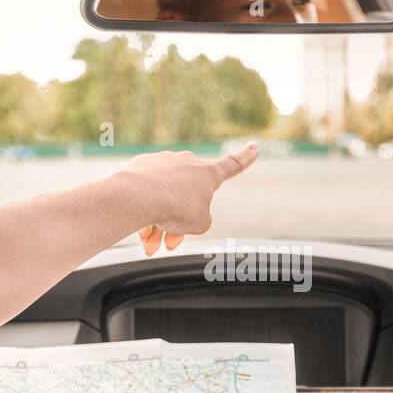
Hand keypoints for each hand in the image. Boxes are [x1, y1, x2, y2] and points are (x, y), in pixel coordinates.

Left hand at [117, 144, 257, 255]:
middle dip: (179, 222)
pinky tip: (137, 225)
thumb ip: (198, 219)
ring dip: (159, 224)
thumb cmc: (175, 208)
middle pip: (187, 198)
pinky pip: (146, 192)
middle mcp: (186, 163)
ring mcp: (162, 162)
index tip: (254, 146)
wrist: (140, 197)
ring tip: (150, 245)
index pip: (232, 165)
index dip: (245, 158)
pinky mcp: (140, 166)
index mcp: (208, 174)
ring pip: (164, 198)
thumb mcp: (200, 224)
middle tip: (169, 244)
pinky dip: (143, 210)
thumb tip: (179, 217)